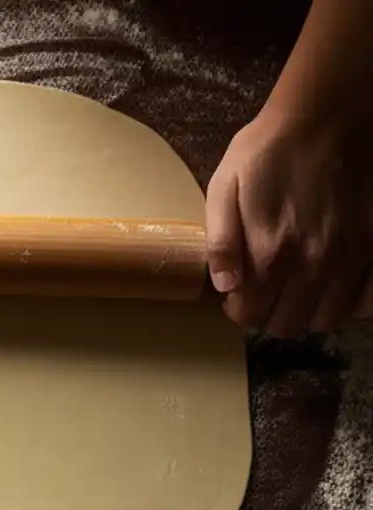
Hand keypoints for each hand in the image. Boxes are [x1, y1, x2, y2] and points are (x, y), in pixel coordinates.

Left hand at [205, 109, 372, 336]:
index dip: (238, 309)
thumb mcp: (224, 187)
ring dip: (308, 312)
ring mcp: (351, 257)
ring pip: (328, 319)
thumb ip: (221, 242)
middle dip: (270, 315)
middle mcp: (314, 264)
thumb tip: (225, 286)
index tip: (238, 294)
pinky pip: (368, 300)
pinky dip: (350, 303)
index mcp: (270, 252)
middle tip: (266, 292)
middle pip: (288, 324)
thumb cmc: (268, 149)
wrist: (328, 115)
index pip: (250, 315)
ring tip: (297, 288)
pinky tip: (334, 284)